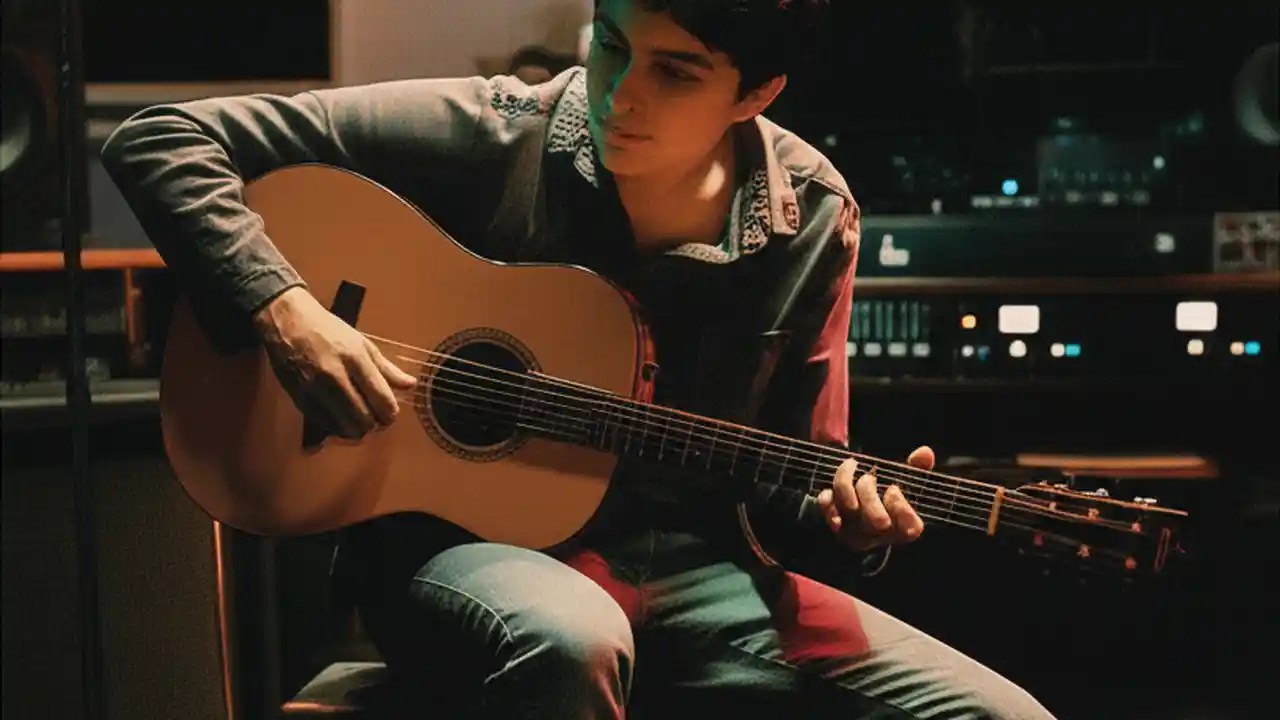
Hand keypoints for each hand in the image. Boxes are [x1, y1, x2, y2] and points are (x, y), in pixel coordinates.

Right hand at [253, 287, 417, 439]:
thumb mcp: (362, 343)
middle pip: (364, 418)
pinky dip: (336, 427)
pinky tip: (340, 417)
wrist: (287, 321)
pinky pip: (324, 424)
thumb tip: (411, 385)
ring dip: (356, 429)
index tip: (391, 413)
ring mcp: (314, 388)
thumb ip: (386, 368)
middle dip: (375, 424)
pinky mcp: (299, 397)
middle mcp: (335, 375)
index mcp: (355, 358)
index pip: (382, 399)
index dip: (391, 413)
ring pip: (344, 426)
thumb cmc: (328, 330)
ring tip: (359, 420)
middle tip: (377, 420)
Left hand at [816, 446, 932, 551]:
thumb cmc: (888, 497)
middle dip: (870, 496)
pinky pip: (829, 513)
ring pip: (850, 511)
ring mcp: (857, 531)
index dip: (903, 509)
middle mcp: (880, 534)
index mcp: (903, 527)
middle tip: (870, 478)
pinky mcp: (837, 524)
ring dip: (848, 486)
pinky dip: (827, 502)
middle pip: (875, 521)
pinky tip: (829, 493)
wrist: (860, 515)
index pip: (911, 528)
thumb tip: (925, 452)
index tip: (894, 489)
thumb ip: (917, 469)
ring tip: (852, 467)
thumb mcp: (906, 483)